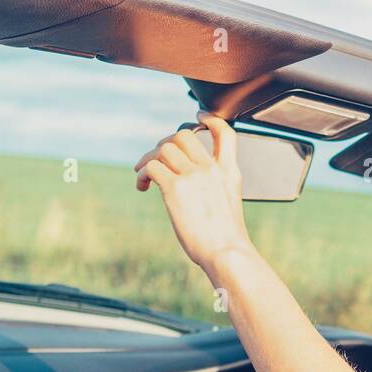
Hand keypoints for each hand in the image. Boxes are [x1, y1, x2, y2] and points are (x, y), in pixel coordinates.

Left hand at [134, 112, 252, 272]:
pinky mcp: (175, 188)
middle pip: (183, 135)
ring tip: (144, 177)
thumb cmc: (226, 241)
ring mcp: (194, 176)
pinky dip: (142, 174)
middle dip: (166, 144)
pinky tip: (142, 187)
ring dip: (149, 159)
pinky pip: (151, 167)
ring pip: (164, 148)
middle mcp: (211, 168)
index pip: (224, 132)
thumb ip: (214, 189)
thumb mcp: (229, 206)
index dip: (210, 119)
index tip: (198, 118)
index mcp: (228, 172)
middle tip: (157, 161)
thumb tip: (191, 189)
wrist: (227, 253)